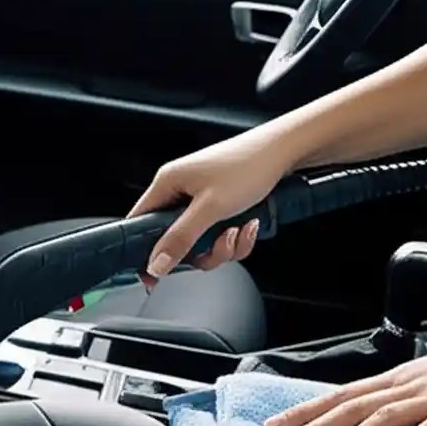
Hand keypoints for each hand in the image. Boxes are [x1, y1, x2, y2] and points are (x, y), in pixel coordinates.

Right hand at [127, 128, 298, 288]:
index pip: (140, 223)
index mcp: (167, 183)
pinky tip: (250, 225)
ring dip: (223, 246)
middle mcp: (181, 191)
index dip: (145, 250)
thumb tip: (156, 264)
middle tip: (219, 245)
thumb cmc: (248, 165)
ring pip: (200, 242)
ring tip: (240, 230)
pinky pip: (218, 234)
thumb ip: (180, 239)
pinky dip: (236, 237)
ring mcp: (202, 199)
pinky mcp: (222, 204)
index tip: (156, 274)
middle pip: (175, 239)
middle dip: (201, 250)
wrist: (286, 151)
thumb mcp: (210, 209)